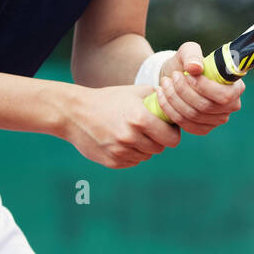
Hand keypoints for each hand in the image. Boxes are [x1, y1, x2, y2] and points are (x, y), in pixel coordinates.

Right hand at [62, 85, 181, 168]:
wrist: (74, 113)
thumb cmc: (108, 99)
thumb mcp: (135, 92)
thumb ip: (158, 97)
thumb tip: (179, 102)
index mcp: (140, 119)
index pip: (172, 139)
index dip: (172, 134)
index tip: (168, 129)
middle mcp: (131, 138)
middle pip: (160, 148)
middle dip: (158, 140)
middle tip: (150, 130)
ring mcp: (121, 152)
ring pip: (146, 156)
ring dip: (144, 147)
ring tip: (133, 133)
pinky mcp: (112, 162)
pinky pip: (132, 161)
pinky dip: (131, 154)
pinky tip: (121, 141)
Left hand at [151, 41, 244, 135]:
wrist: (177, 77)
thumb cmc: (188, 63)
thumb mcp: (189, 51)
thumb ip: (192, 54)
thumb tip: (195, 67)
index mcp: (236, 87)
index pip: (224, 95)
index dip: (204, 87)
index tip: (187, 75)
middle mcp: (231, 106)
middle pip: (205, 106)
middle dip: (183, 91)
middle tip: (172, 77)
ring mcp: (218, 120)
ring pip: (193, 115)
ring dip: (174, 99)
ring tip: (164, 83)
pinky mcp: (204, 129)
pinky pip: (186, 124)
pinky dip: (170, 110)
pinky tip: (162, 96)